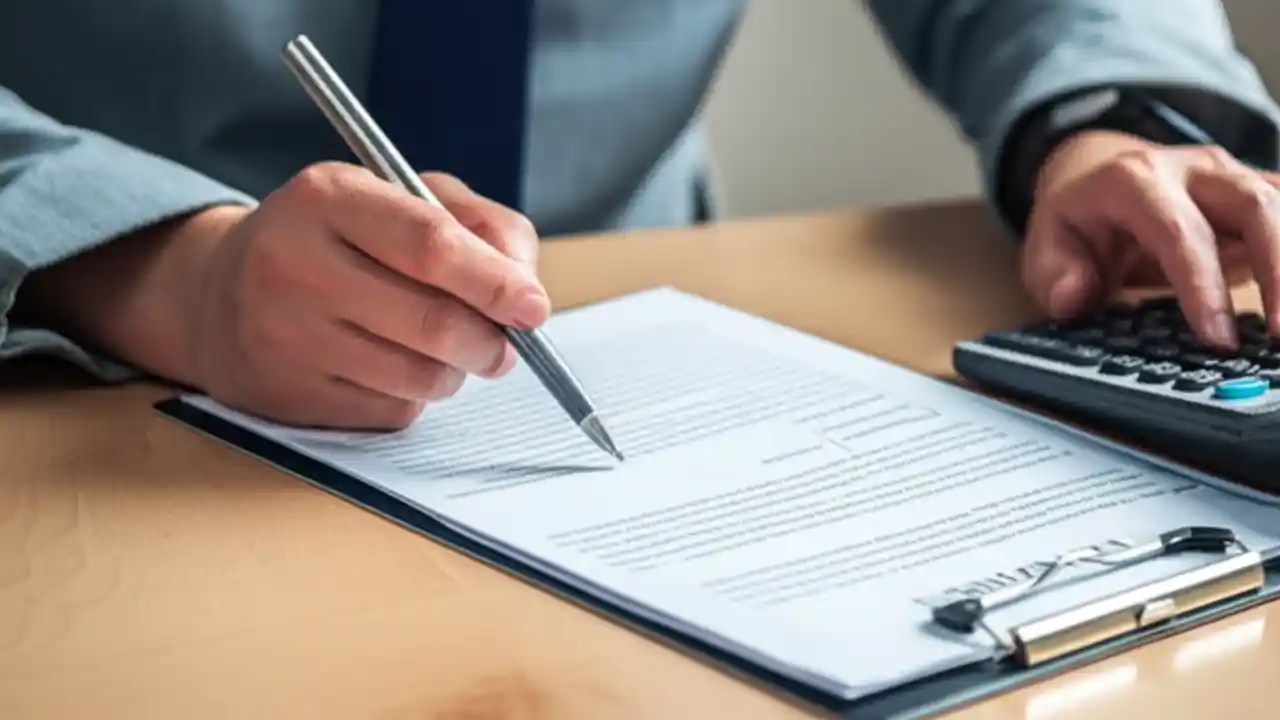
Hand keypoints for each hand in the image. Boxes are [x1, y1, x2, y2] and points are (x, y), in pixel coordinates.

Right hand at [24, 164, 548, 428]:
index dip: (495, 282)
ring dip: (455, 371)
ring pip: (419, 376)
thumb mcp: (399, 198)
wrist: (218, 295)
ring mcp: (285, 337)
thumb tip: (526, 284)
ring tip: (445, 349)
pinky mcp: (289, 397)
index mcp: (327, 198)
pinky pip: (391, 409)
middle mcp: (294, 265)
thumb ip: (478, 224)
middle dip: (489, 341)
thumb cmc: (336, 239)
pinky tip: (389, 367)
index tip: (534, 307)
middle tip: (505, 345)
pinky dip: (413, 394)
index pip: (430, 245)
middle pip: (432, 321)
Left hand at [1021, 130, 1279, 348]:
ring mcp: (1234, 175)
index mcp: (1136, 181)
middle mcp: (1195, 169)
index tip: (1217, 338)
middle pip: (1255, 206)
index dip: (1202, 285)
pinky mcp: (1260, 189)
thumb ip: (1054, 273)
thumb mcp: (1046, 243)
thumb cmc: (1078, 216)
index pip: (1178, 231)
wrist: (1098, 168)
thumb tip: (1072, 298)